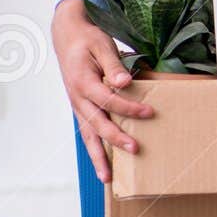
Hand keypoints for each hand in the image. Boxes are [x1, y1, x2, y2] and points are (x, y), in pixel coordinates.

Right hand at [52, 0, 153, 183]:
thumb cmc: (88, 40)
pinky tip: (104, 166)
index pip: (107, 99)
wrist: (67, 37)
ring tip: (107, 178)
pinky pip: (87, 133)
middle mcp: (78, 97)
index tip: (150, 113)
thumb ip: (113, 65)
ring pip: (88, 135)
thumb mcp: (101, 45)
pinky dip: (95, 150)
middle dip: (115, 138)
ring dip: (98, 156)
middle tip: (135, 149)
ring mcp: (77, 106)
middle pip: (97, 122)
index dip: (128, 107)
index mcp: (83, 81)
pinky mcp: (81, 109)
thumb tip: (124, 82)